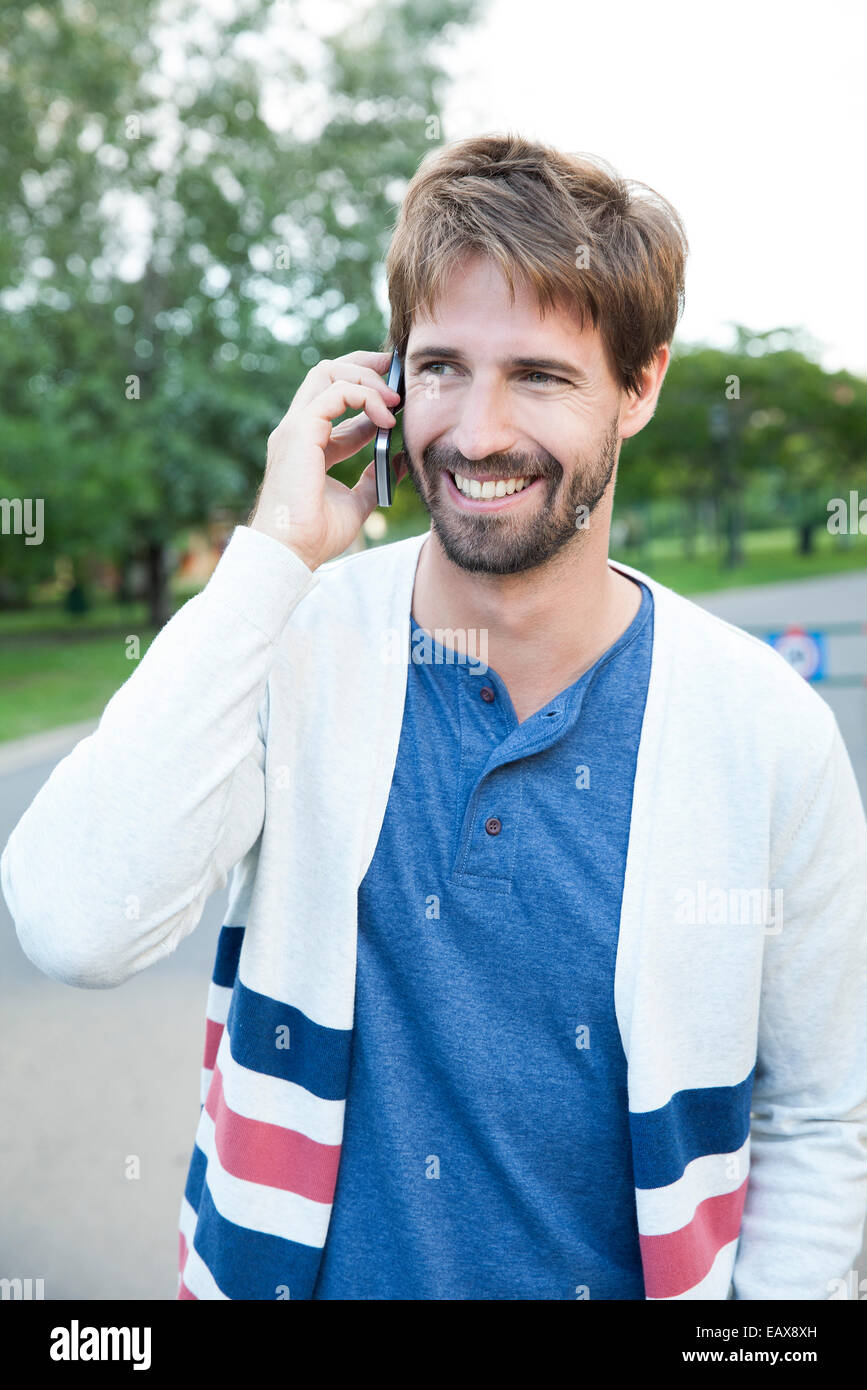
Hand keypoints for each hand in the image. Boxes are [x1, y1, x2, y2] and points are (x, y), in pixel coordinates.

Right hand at [248, 349, 404, 569]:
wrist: (292, 551)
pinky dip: (365, 396)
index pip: (336, 401)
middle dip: (364, 365)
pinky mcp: (300, 430)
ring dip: (367, 378)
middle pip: (327, 373)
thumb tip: (399, 461)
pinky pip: (336, 392)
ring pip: (328, 372)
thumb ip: (375, 478)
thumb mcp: (358, 502)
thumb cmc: (316, 534)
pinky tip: (386, 418)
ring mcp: (296, 427)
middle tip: (397, 371)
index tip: (398, 400)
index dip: (369, 395)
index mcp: (307, 443)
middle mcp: (298, 428)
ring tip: (395, 400)